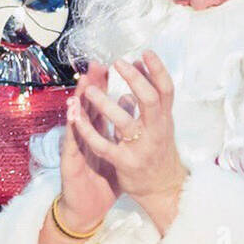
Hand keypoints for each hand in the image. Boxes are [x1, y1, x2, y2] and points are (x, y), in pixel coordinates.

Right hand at [58, 61, 120, 231]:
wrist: (85, 211)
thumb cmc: (101, 184)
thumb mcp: (116, 156)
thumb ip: (121, 132)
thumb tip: (129, 106)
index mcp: (100, 136)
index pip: (103, 106)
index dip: (107, 87)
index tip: (114, 67)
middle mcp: (86, 139)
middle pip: (89, 107)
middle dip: (94, 85)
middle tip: (97, 65)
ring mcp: (77, 149)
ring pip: (78, 121)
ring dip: (80, 100)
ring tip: (83, 81)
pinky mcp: (70, 163)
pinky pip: (72, 143)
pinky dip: (73, 126)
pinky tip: (72, 111)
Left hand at [70, 50, 187, 231]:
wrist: (164, 190)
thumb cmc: (158, 152)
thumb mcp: (157, 127)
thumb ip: (146, 104)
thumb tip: (136, 77)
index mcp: (165, 120)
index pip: (166, 90)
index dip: (158, 70)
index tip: (145, 52)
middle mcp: (157, 131)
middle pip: (150, 100)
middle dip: (135, 79)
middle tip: (118, 62)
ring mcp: (141, 148)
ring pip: (124, 123)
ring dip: (106, 104)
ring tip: (90, 89)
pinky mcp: (125, 163)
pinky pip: (103, 145)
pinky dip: (88, 131)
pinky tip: (76, 118)